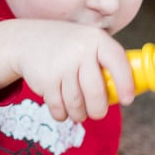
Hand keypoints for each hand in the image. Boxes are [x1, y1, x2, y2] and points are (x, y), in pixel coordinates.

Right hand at [0, 19, 133, 121]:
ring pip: (77, 105)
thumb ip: (105, 63)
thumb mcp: (88, 44)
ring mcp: (61, 65)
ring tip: (78, 111)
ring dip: (79, 114)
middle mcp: (80, 50)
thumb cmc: (68, 48)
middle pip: (96, 93)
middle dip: (98, 110)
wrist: (27, 41)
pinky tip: (62, 108)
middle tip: (97, 113)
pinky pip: (59, 109)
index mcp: (97, 40)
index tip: (127, 100)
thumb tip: (126, 93)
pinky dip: (62, 114)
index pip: (117, 62)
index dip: (125, 83)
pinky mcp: (46, 80)